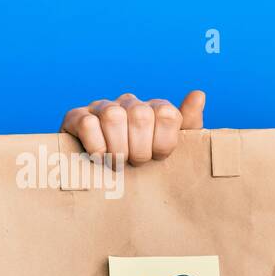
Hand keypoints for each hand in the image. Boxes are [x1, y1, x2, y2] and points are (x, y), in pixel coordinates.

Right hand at [59, 89, 205, 166]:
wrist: (106, 181)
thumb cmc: (146, 164)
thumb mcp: (175, 149)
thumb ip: (190, 123)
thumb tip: (198, 94)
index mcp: (155, 108)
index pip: (168, 114)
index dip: (164, 143)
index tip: (158, 157)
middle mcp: (129, 103)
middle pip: (141, 116)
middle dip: (141, 150)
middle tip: (136, 163)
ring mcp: (102, 107)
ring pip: (113, 116)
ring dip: (118, 149)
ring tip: (118, 163)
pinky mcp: (75, 117)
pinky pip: (87, 124)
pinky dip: (96, 146)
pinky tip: (99, 158)